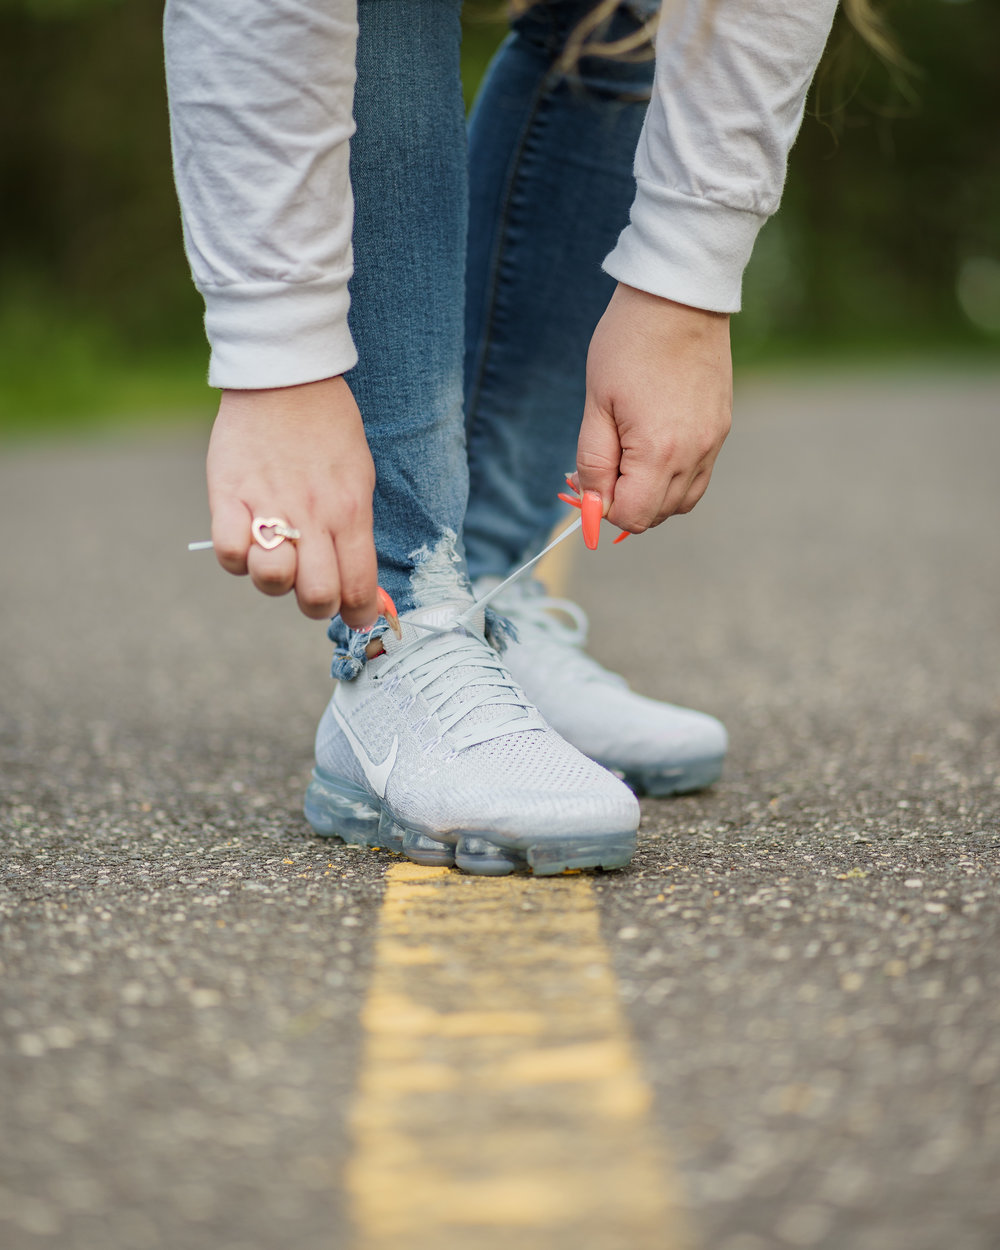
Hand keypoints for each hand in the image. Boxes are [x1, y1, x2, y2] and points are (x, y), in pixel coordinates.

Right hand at [206, 376, 378, 626]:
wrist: (285, 376)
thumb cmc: (328, 428)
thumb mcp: (360, 478)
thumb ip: (356, 530)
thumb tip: (358, 581)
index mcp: (351, 512)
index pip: (359, 587)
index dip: (357, 615)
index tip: (354, 617)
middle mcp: (313, 516)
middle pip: (316, 596)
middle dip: (316, 604)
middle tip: (312, 587)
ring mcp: (269, 506)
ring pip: (271, 580)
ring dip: (274, 581)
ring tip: (277, 557)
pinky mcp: (228, 495)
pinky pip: (228, 553)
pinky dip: (236, 557)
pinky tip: (246, 539)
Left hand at [576, 283, 732, 533]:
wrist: (679, 297)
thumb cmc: (628, 343)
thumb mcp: (596, 404)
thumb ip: (593, 461)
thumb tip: (593, 502)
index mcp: (660, 452)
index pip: (632, 516)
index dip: (603, 508)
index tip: (587, 481)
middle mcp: (694, 455)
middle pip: (658, 515)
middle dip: (625, 503)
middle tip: (603, 466)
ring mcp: (713, 442)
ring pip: (682, 500)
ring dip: (651, 494)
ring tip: (628, 456)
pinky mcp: (721, 428)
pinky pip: (699, 475)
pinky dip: (674, 476)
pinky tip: (653, 446)